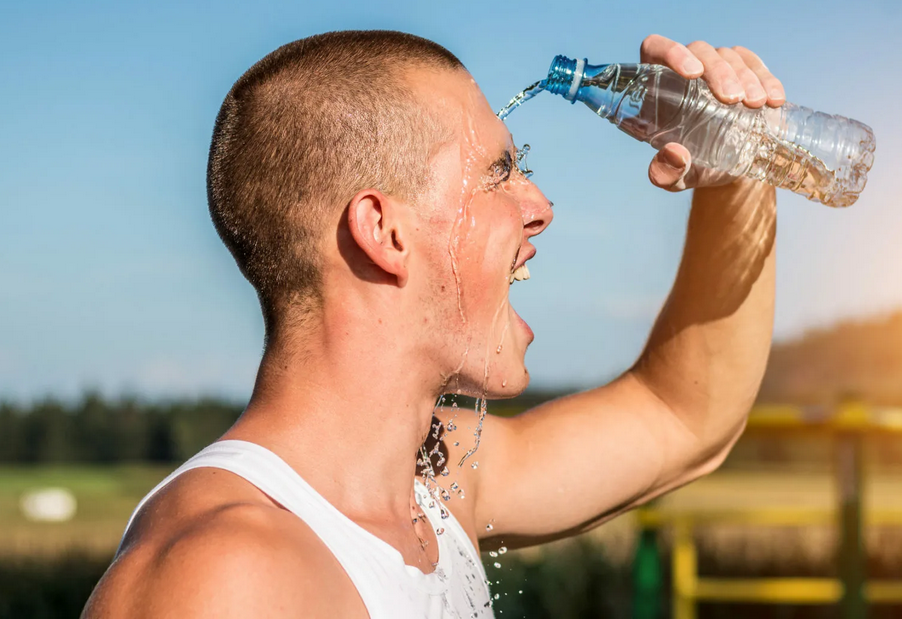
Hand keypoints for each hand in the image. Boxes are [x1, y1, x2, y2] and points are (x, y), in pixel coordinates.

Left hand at [639, 34, 785, 191]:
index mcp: (656, 88)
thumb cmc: (693, 169)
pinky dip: (767, 79)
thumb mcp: (677, 178)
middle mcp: (685, 70)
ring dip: (745, 76)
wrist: (728, 171)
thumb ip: (666, 173)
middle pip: (699, 51)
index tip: (694, 74)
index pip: (656, 49)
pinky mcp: (743, 72)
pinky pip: (754, 63)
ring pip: (728, 55)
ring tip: (756, 104)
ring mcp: (716, 68)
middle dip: (719, 72)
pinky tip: (775, 101)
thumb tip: (674, 155)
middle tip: (733, 100)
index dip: (672, 52)